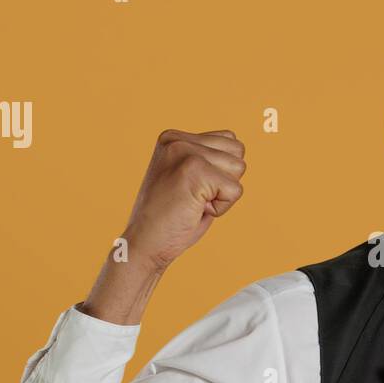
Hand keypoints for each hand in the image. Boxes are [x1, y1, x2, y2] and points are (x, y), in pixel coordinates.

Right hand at [123, 128, 246, 271]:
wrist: (144, 244)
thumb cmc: (171, 217)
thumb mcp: (189, 177)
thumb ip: (208, 158)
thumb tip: (238, 146)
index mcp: (174, 138)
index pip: (230, 142)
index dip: (221, 173)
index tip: (192, 188)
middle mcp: (177, 140)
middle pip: (237, 151)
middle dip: (224, 181)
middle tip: (194, 198)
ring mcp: (184, 152)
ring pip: (238, 168)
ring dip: (222, 194)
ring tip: (193, 203)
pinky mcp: (193, 170)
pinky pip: (235, 190)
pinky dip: (221, 208)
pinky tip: (194, 211)